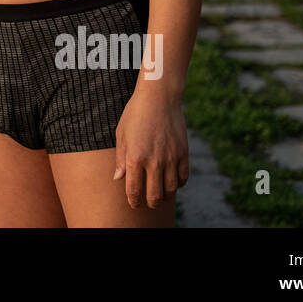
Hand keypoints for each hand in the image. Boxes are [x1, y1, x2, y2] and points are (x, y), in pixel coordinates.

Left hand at [112, 86, 188, 208]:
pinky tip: (172, 181)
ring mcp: (171, 158)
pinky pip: (183, 178)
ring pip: (170, 190)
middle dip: (150, 203)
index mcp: (135, 158)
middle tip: (147, 202)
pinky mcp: (184, 153)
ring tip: (159, 194)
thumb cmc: (135, 113)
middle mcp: (154, 161)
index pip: (134, 191)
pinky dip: (178, 184)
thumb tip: (118, 178)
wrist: (159, 97)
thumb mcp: (121, 134)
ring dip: (164, 196)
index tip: (134, 204)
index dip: (134, 202)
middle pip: (154, 196)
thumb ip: (121, 159)